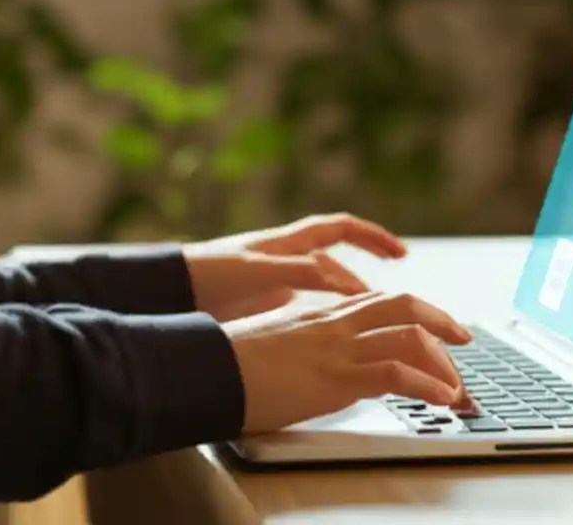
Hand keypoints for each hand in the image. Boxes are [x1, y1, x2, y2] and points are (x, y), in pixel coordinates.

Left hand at [183, 214, 407, 321]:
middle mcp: (292, 262)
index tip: (399, 252)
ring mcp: (282, 286)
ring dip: (351, 309)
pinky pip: (311, 314)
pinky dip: (328, 325)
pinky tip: (339, 343)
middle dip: (370, 283)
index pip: (344, 229)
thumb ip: (305, 274)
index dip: (374, 237)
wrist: (173, 293)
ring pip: (329, 294)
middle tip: (397, 306)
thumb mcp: (262, 270)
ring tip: (376, 330)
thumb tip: (349, 286)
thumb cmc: (212, 274)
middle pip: (343, 267)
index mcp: (293, 243)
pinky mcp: (272, 310)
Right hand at [225, 291, 474, 432]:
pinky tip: (443, 398)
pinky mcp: (337, 376)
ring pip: (409, 336)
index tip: (429, 326)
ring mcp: (338, 347)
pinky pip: (397, 372)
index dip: (410, 313)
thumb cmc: (225, 362)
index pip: (378, 303)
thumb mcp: (270, 342)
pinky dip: (428, 384)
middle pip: (403, 306)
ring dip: (443, 363)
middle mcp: (334, 323)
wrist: (202, 368)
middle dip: (440, 320)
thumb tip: (308, 363)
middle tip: (463, 338)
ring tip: (460, 386)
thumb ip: (298, 345)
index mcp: (319, 314)